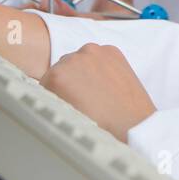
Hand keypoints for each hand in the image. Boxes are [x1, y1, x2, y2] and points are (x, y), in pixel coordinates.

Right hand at [39, 43, 155, 141]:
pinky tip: (106, 84)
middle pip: (62, 68)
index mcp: (57, 76)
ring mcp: (95, 52)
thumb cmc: (100, 128)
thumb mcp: (65, 116)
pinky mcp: (113, 51)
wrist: (133, 126)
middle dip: (69, 81)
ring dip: (84, 71)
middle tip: (81, 100)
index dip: (54, 95)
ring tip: (96, 93)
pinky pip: (98, 56)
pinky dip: (100, 66)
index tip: (63, 104)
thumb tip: (48, 94)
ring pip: (80, 60)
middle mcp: (75, 58)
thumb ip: (53, 100)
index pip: (45, 82)